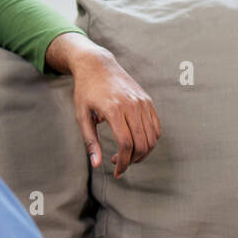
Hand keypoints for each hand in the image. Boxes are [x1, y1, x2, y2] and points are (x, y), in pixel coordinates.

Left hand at [71, 52, 160, 178]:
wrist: (98, 65)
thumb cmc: (86, 91)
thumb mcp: (81, 116)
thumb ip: (90, 141)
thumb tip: (96, 165)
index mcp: (114, 109)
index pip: (126, 144)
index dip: (124, 162)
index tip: (117, 172)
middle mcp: (132, 105)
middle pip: (142, 143)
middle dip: (133, 160)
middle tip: (120, 165)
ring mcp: (142, 102)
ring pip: (152, 137)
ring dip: (143, 153)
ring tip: (128, 155)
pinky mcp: (147, 101)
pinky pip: (156, 127)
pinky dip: (150, 140)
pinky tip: (136, 143)